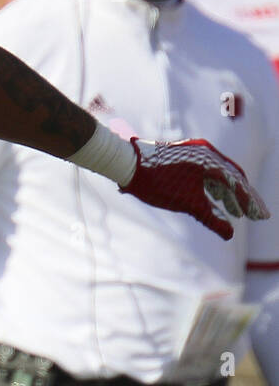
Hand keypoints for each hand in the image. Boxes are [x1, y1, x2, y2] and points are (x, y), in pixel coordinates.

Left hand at [120, 137, 269, 239]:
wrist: (125, 163)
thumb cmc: (155, 182)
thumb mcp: (187, 204)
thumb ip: (211, 219)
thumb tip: (230, 234)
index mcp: (210, 160)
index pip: (237, 183)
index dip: (250, 203)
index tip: (260, 217)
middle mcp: (204, 152)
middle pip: (232, 177)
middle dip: (242, 198)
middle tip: (253, 216)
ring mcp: (193, 151)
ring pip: (218, 174)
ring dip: (227, 193)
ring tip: (234, 211)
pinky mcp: (181, 154)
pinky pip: (206, 171)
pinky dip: (213, 186)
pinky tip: (213, 198)